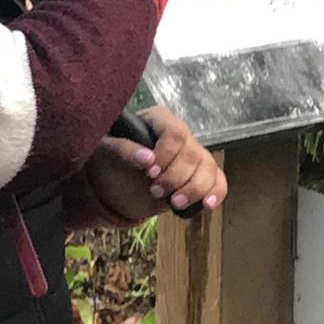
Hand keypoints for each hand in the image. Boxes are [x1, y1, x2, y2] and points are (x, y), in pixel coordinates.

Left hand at [85, 107, 225, 220]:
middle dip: (176, 177)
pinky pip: (218, 180)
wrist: (113, 181)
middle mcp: (181, 135)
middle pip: (193, 153)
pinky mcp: (198, 176)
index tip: (150, 172)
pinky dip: (216, 192)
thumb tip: (146, 158)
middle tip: (155, 191)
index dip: (166, 155)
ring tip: (174, 203)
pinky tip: (207, 203)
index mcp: (159, 120)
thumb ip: (122, 149)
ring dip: (194, 188)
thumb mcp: (105, 150)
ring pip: (208, 167)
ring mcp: (192, 155)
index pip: (175, 133)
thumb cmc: (108, 157)